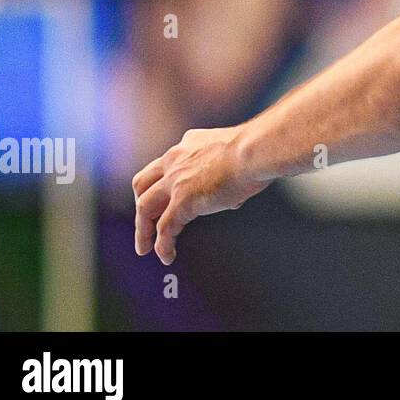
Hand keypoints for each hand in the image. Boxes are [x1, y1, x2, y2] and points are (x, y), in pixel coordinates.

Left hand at [133, 126, 270, 264]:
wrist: (256, 150)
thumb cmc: (257, 149)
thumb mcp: (236, 153)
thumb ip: (228, 172)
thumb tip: (234, 195)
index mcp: (189, 143)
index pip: (166, 164)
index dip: (162, 182)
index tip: (166, 195)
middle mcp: (175, 160)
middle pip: (142, 184)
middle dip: (142, 203)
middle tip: (145, 221)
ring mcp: (176, 182)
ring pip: (145, 208)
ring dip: (143, 230)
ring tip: (144, 247)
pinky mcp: (182, 202)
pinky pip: (165, 228)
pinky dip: (162, 245)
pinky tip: (167, 256)